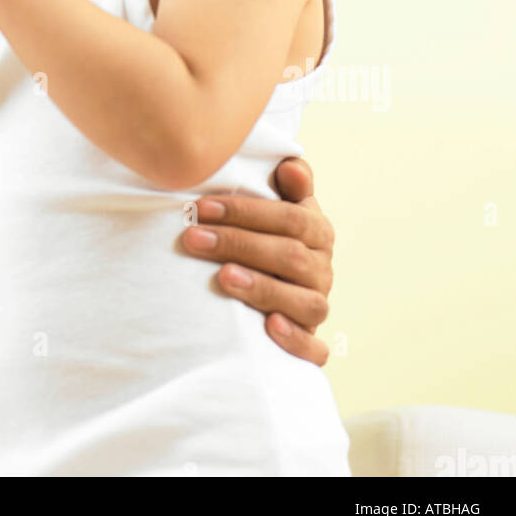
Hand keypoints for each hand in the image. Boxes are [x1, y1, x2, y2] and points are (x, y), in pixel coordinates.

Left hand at [179, 156, 334, 365]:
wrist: (275, 287)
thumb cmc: (268, 237)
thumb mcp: (279, 207)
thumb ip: (289, 185)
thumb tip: (289, 166)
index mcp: (317, 232)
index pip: (289, 218)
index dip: (245, 212)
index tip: (201, 208)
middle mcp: (323, 270)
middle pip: (290, 257)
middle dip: (238, 244)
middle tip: (193, 238)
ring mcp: (318, 307)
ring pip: (305, 303)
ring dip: (263, 289)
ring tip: (224, 277)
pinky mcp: (311, 344)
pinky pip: (314, 350)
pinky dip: (295, 340)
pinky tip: (270, 327)